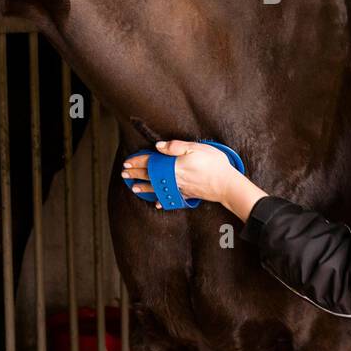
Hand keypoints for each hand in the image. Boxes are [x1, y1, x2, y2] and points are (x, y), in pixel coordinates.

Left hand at [121, 140, 237, 207]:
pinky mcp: (188, 194)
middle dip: (136, 174)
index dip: (138, 161)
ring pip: (158, 188)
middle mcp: (174, 178)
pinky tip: (158, 204)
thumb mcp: (196, 148)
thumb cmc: (213, 164)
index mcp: (173, 165)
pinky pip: (171, 197)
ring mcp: (180, 188)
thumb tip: (158, 146)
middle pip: (150, 175)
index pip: (151, 162)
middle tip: (124, 174)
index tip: (127, 162)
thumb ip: (176, 146)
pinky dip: (163, 201)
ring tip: (134, 188)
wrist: (226, 185)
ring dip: (144, 188)